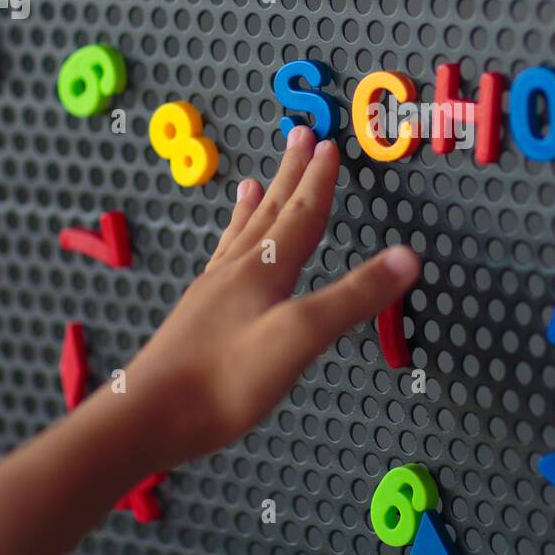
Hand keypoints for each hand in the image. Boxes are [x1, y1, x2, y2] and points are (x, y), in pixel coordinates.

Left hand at [124, 126, 419, 469]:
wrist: (147, 417)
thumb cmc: (224, 381)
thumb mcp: (300, 337)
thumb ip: (353, 296)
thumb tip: (407, 257)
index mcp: (263, 270)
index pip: (301, 214)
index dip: (319, 180)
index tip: (329, 145)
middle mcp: (236, 271)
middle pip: (269, 212)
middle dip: (290, 175)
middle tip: (299, 137)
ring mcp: (212, 293)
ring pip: (240, 236)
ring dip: (255, 205)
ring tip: (253, 181)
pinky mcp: (197, 318)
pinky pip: (221, 263)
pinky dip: (230, 245)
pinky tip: (226, 254)